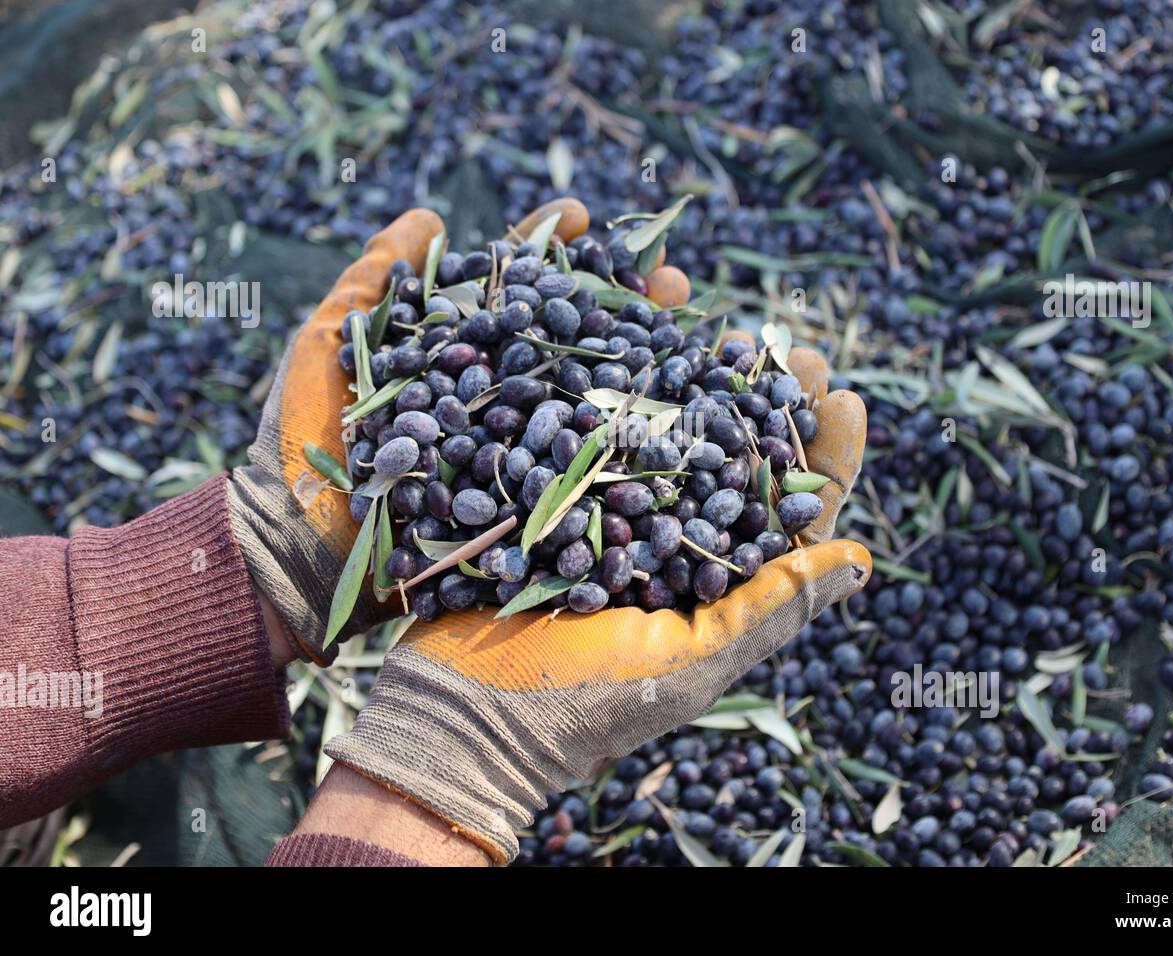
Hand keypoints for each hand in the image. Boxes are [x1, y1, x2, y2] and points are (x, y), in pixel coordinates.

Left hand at [229, 197, 698, 664]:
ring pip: (597, 400)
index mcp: (458, 357)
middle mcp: (498, 401)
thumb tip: (427, 216)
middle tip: (672, 279)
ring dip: (651, 366)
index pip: (515, 289)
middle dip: (626, 304)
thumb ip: (371, 282)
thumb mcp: (325, 350)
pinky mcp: (532, 510)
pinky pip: (596, 474)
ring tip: (699, 338)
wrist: (299, 555)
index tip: (584, 215)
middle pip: (574, 341)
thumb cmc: (299, 448)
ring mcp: (518, 456)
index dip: (551, 251)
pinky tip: (687, 424)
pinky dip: (645, 448)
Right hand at [324, 277, 870, 860]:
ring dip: (695, 373)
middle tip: (792, 347)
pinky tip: (631, 329)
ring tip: (719, 323)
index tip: (847, 398)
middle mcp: (667, 539)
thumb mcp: (686, 662)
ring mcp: (604, 509)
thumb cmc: (577, 702)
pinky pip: (586, 420)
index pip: (785, 514)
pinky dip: (608, 373)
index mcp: (715, 583)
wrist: (452, 708)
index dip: (821, 456)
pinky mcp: (543, 488)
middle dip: (765, 399)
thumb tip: (864, 558)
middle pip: (732, 456)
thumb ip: (769, 609)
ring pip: (663, 427)